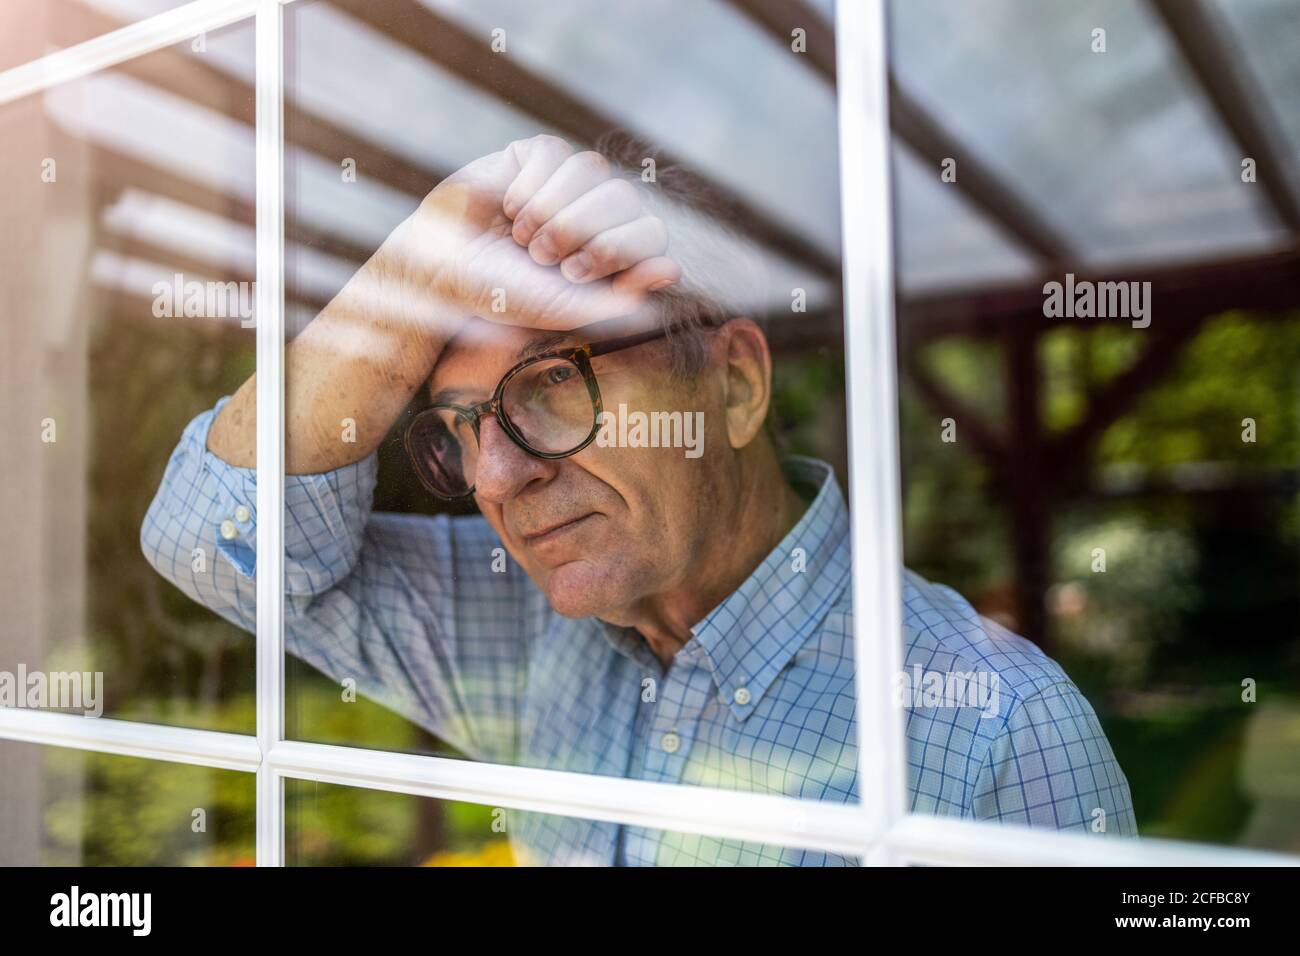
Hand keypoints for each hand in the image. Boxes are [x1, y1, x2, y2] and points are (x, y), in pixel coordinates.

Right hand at [405, 134, 679, 331]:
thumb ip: (620, 298)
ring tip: (524, 238)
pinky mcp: (537, 155)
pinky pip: (555, 152)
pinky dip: (530, 185)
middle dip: (581, 231)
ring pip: (592, 168)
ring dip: (554, 209)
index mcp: (615, 251)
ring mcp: (570, 182)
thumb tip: (672, 269)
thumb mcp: (564, 309)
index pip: (651, 232)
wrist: (444, 269)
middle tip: (544, 259)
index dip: (619, 248)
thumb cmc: (506, 296)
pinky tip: (509, 209)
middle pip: (623, 197)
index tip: (575, 273)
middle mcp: (599, 212)